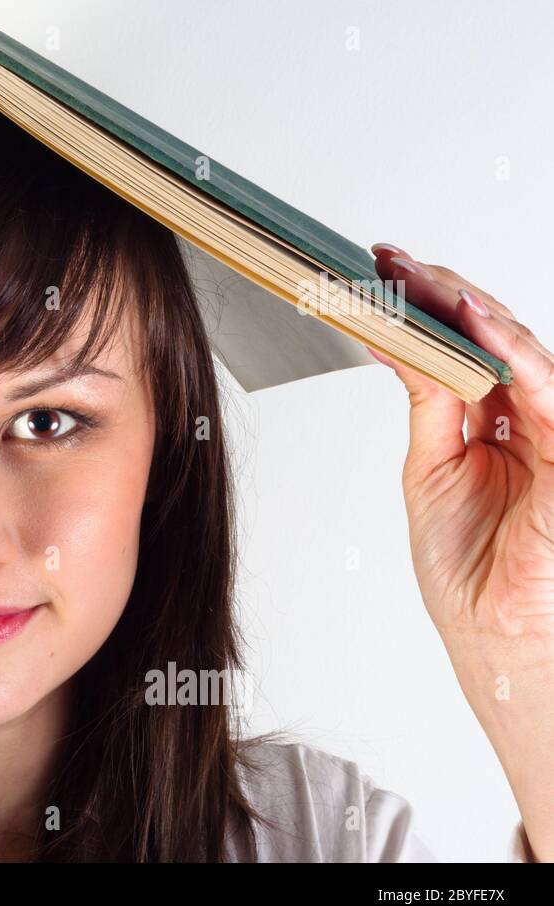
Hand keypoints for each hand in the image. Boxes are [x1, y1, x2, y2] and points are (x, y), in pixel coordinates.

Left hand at [368, 244, 552, 861]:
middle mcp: (526, 419)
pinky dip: (508, 348)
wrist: (494, 637)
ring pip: (519, 347)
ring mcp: (552, 431)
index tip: (378, 273)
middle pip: (490, 337)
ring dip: (468, 304)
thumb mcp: (431, 472)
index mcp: (491, 425)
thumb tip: (399, 343)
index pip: (462, 349)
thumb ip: (430, 406)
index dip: (425, 308)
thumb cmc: (466, 570)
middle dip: (440, 292)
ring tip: (416, 273)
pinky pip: (544, 386)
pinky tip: (471, 318)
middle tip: (388, 260)